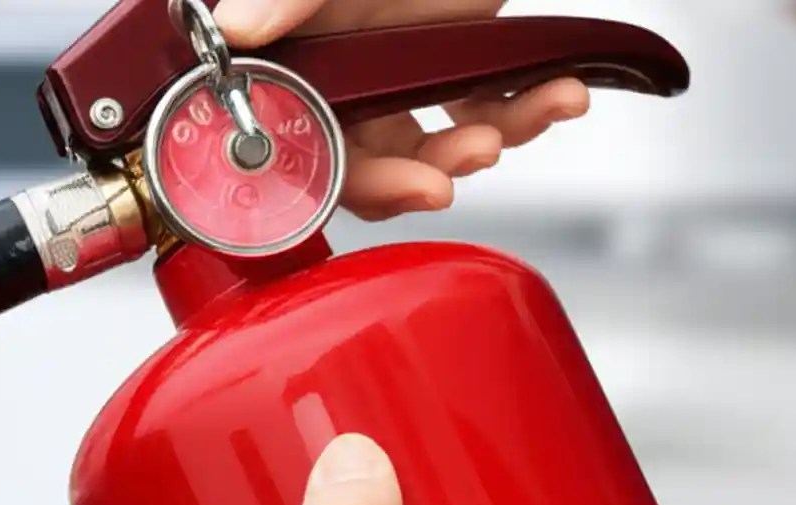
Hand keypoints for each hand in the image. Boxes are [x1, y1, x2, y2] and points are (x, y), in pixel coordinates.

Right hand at [213, 0, 591, 220]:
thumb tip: (237, 29)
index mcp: (295, 67)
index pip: (310, 154)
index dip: (359, 183)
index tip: (418, 185)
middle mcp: (341, 85)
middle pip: (375, 169)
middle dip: (430, 172)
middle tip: (475, 153)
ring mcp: (396, 79)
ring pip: (437, 149)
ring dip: (494, 138)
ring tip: (545, 104)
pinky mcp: (449, 67)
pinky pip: (485, 110)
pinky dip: (525, 108)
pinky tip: (558, 91)